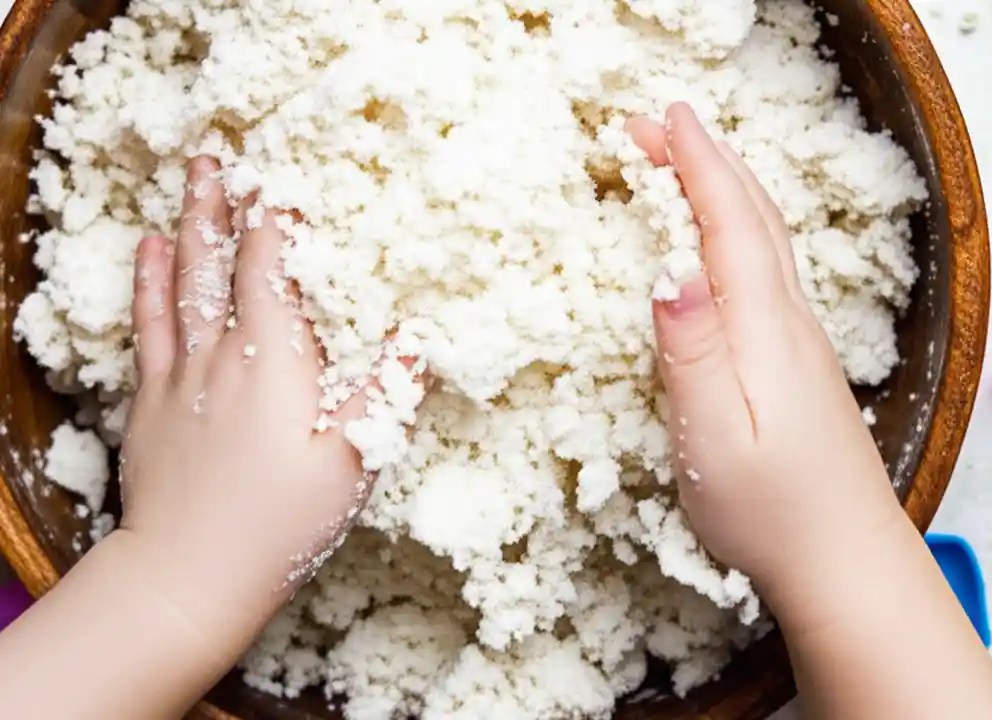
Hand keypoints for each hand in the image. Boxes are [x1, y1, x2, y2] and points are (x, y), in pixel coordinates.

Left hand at [118, 156, 366, 652]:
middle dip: (224, 205)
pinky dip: (147, 283)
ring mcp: (180, 376)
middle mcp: (222, 355)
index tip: (284, 180)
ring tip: (191, 182)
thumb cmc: (280, 521)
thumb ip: (386, 393)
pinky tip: (147, 252)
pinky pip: (148, 326)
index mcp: (275, 362)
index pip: (274, 272)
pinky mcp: (151, 403)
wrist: (188, 573)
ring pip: (181, 283)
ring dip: (187, 227)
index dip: (279, 222)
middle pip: (220, 263)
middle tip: (221, 156)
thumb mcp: (352, 461)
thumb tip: (421, 337)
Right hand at [629, 105, 991, 719]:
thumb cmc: (772, 511)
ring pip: (769, 241)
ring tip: (688, 162)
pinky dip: (742, 230)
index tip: (661, 118)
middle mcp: (791, 322)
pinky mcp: (803, 366)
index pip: (729, 223)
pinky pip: (771, 271)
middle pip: (755, 218)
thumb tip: (668, 269)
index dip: (695, 163)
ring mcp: (803, 342)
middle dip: (708, 160)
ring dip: (727, 189)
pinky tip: (728, 244)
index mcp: (764, 329)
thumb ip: (691, 353)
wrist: (847, 559)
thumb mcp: (712, 438)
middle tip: (659, 123)